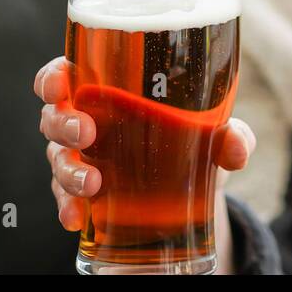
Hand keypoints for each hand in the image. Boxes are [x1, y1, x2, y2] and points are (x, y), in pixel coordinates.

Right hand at [33, 55, 255, 231]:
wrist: (193, 192)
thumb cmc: (193, 140)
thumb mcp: (214, 133)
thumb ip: (230, 135)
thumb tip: (237, 148)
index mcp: (109, 89)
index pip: (67, 73)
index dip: (54, 76)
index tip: (60, 84)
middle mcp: (88, 120)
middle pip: (54, 114)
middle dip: (62, 122)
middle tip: (85, 133)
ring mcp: (81, 158)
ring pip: (57, 157)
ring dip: (68, 170)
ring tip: (92, 183)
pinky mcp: (84, 193)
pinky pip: (65, 198)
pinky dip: (68, 207)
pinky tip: (77, 218)